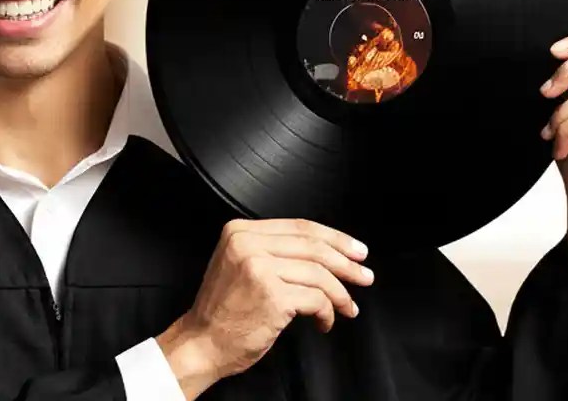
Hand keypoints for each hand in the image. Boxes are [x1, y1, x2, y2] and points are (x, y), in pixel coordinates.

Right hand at [156, 218, 372, 398]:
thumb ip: (272, 249)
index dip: (335, 238)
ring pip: (319, 273)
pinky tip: (324, 322)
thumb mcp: (239, 264)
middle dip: (346, 262)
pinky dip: (327, 312)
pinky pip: (316, 298)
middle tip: (364, 275)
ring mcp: (259, 268)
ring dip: (340, 293)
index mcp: (239, 231)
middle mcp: (247, 244)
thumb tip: (326, 251)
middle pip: (313, 246)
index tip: (356, 250)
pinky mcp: (272, 295)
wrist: (203, 342)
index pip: (300, 226)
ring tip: (347, 307)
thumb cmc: (224, 310)